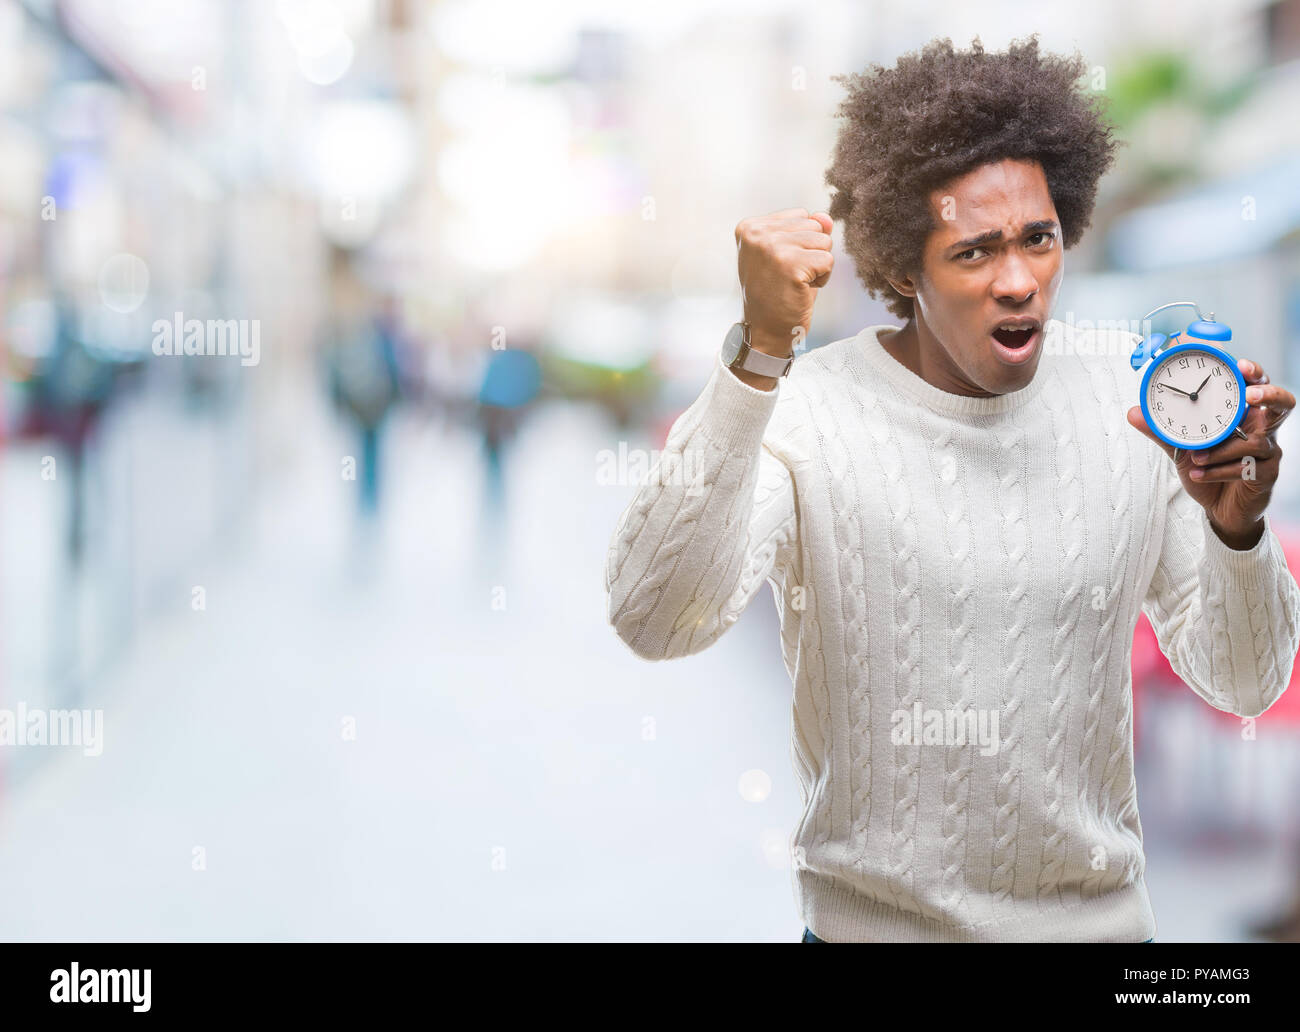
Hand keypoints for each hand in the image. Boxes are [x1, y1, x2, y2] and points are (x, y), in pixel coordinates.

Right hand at [734, 208, 833, 356]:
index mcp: (750, 227)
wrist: (765, 331)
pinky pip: (828, 260)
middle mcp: (758, 233)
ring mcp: (773, 248)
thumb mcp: (787, 254)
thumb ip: (805, 230)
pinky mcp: (791, 265)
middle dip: (811, 252)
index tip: (780, 265)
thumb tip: (826, 218)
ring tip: (795, 282)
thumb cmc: (775, 294)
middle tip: (788, 276)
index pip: (800, 216)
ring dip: (817, 265)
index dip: (800, 243)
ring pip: (824, 241)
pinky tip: (801, 290)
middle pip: (814, 225)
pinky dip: (822, 279)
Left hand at [1128, 358, 1293, 548]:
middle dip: (1269, 394)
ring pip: (1255, 441)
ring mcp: (1268, 452)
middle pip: (1283, 403)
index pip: (1256, 386)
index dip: (1254, 372)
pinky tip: (1198, 475)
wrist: (1217, 508)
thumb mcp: (1180, 448)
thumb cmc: (1206, 469)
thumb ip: (1160, 430)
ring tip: (1195, 458)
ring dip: (1221, 450)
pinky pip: (1246, 468)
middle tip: (1250, 395)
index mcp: (1243, 415)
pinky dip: (1218, 471)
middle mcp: (1261, 428)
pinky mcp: (1266, 475)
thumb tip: (1133, 412)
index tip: (1239, 365)